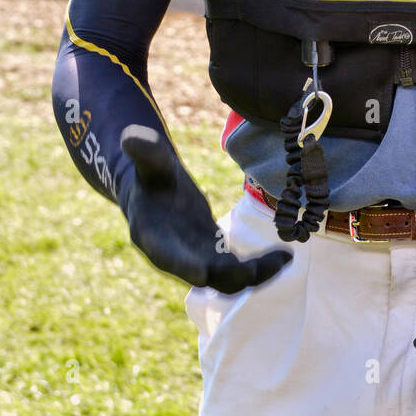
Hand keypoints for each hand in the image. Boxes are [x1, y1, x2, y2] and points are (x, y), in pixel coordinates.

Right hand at [120, 124, 291, 292]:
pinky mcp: (214, 254)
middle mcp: (175, 257)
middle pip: (204, 276)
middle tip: (261, 268)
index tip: (201, 273)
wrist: (153, 191)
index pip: (167, 257)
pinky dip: (259, 267)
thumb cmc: (148, 174)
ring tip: (284, 260)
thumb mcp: (148, 161)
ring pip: (226, 279)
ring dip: (254, 275)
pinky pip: (237, 269)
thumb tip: (132, 136)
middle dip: (233, 275)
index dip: (183, 265)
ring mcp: (196, 259)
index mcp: (152, 237)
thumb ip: (144, 152)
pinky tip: (284, 257)